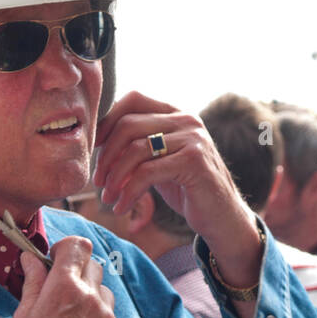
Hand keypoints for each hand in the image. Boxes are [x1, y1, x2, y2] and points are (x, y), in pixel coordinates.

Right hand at [6, 237, 125, 317]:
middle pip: (93, 266)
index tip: (60, 259)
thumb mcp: (24, 313)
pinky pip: (113, 317)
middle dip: (78, 273)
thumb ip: (34, 280)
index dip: (68, 249)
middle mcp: (90, 297)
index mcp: (64, 285)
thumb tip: (31, 257)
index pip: (79, 245)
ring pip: (105, 292)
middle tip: (63, 292)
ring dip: (92, 297)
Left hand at [94, 91, 260, 289]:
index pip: (133, 99)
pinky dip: (128, 192)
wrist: (221, 218)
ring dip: (114, 178)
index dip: (108, 122)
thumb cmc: (188, 191)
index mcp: (176, 114)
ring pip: (135, 149)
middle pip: (129, 124)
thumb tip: (100, 139)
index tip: (95, 150)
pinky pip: (147, 173)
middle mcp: (186, 120)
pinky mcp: (193, 162)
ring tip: (108, 199)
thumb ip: (140, 146)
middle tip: (98, 182)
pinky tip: (122, 207)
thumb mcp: (161, 162)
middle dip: (106, 156)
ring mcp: (192, 139)